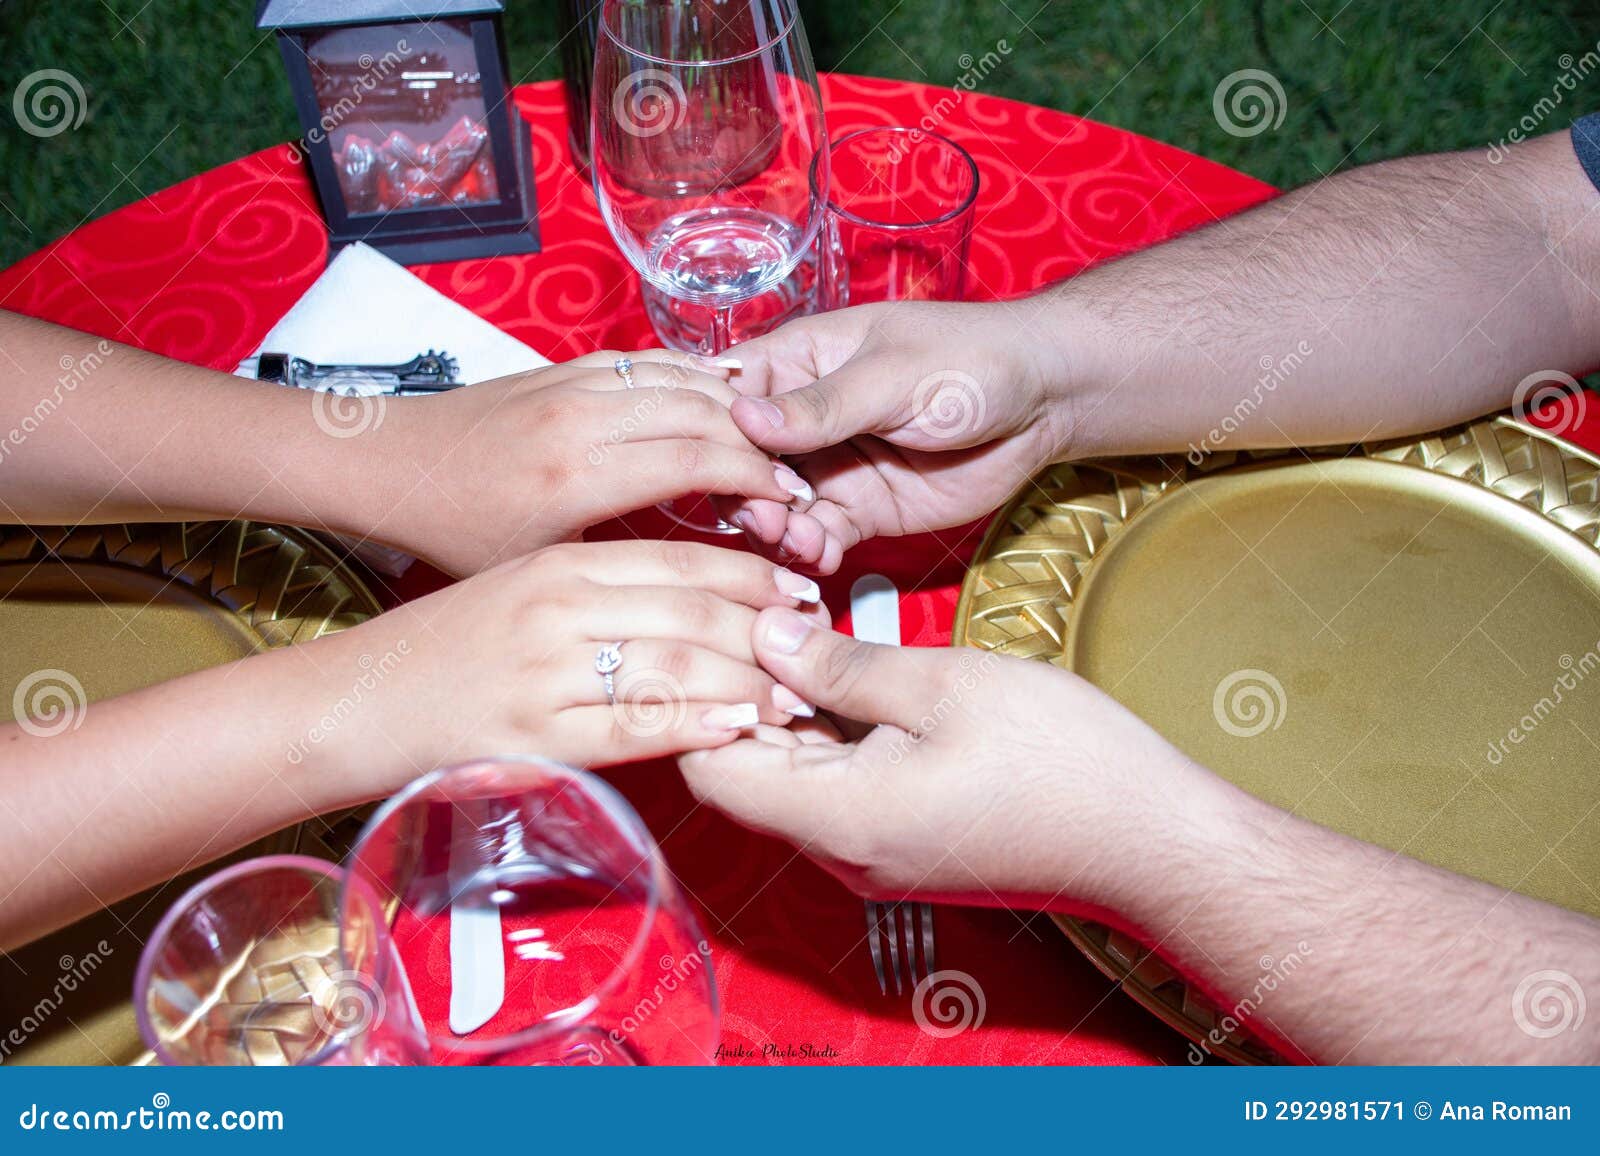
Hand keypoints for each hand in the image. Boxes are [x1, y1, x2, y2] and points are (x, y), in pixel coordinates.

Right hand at [322, 541, 829, 797]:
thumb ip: (601, 581)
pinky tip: (739, 727)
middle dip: (769, 628)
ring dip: (751, 681)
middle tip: (814, 643)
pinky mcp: (537, 735)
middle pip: (696, 608)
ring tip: (795, 695)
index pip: (683, 558)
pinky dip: (698, 727)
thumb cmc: (443, 643)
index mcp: (561, 562)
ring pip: (679, 666)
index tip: (797, 590)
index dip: (753, 573)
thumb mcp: (521, 585)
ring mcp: (548, 671)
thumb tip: (689, 595)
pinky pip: (638, 728)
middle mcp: (559, 606)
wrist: (354, 699)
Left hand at [372, 350, 809, 575]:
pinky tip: (723, 388)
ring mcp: (573, 383)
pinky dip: (693, 373)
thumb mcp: (538, 564)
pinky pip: (647, 360)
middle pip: (702, 412)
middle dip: (758, 442)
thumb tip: (692, 575)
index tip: (788, 499)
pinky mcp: (565, 367)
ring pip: (680, 378)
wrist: (390, 466)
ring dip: (733, 404)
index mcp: (577, 474)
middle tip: (790, 473)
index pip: (698, 459)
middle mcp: (582, 418)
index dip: (755, 477)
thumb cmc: (455, 530)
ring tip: (770, 435)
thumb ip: (617, 557)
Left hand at [678, 607, 1234, 910]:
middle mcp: (842, 853)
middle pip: (744, 773)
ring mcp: (872, 856)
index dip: (704, 694)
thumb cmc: (1063, 762)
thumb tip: (766, 634)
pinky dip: (829, 732)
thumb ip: (843, 663)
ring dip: (790, 707)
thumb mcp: (946, 685)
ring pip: (790, 776)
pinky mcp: (902, 845)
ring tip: (810, 630)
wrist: (1148, 839)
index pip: (710, 768)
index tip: (724, 625)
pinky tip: (852, 674)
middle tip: (769, 609)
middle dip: (744, 690)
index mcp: (840, 818)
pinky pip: (835, 788)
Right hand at [719, 301, 1074, 571]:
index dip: (709, 429)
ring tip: (793, 538)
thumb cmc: (970, 360)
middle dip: (742, 490)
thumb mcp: (891, 376)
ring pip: (774, 507)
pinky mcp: (860, 510)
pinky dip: (810, 552)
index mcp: (796, 362)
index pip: (725, 393)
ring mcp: (829, 468)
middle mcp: (801, 419)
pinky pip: (818, 537)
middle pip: (740, 461)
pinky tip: (818, 556)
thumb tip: (743, 418)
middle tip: (764, 513)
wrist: (1043, 402)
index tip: (711, 460)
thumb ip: (821, 406)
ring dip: (774, 528)